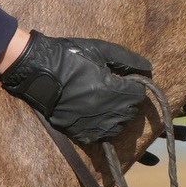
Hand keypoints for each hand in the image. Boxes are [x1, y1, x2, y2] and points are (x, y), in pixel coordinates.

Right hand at [0, 32, 152, 144]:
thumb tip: (148, 68)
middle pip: (131, 111)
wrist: (37, 70)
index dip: (134, 85)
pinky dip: (104, 127)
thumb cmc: (68, 56)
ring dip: (118, 114)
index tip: (125, 80)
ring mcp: (91, 123)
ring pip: (119, 126)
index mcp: (110, 89)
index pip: (139, 94)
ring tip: (107, 103)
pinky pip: (101, 136)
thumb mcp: (99, 50)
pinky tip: (97, 115)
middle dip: (128, 100)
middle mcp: (104, 110)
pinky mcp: (79, 132)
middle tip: (115, 89)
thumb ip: (127, 59)